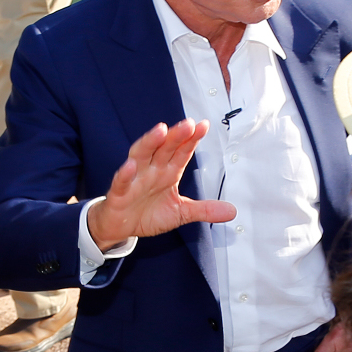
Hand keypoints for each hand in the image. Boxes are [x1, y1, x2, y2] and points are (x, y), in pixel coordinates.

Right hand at [87, 121, 235, 249]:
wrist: (120, 227)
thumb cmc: (147, 214)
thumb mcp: (181, 213)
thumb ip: (204, 210)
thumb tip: (232, 211)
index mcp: (168, 172)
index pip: (181, 152)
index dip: (191, 139)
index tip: (203, 126)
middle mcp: (152, 170)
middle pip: (164, 148)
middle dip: (176, 136)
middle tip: (188, 124)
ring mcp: (135, 179)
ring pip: (141, 155)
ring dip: (150, 143)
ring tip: (160, 131)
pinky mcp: (119, 193)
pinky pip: (122, 181)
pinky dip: (125, 174)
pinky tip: (130, 166)